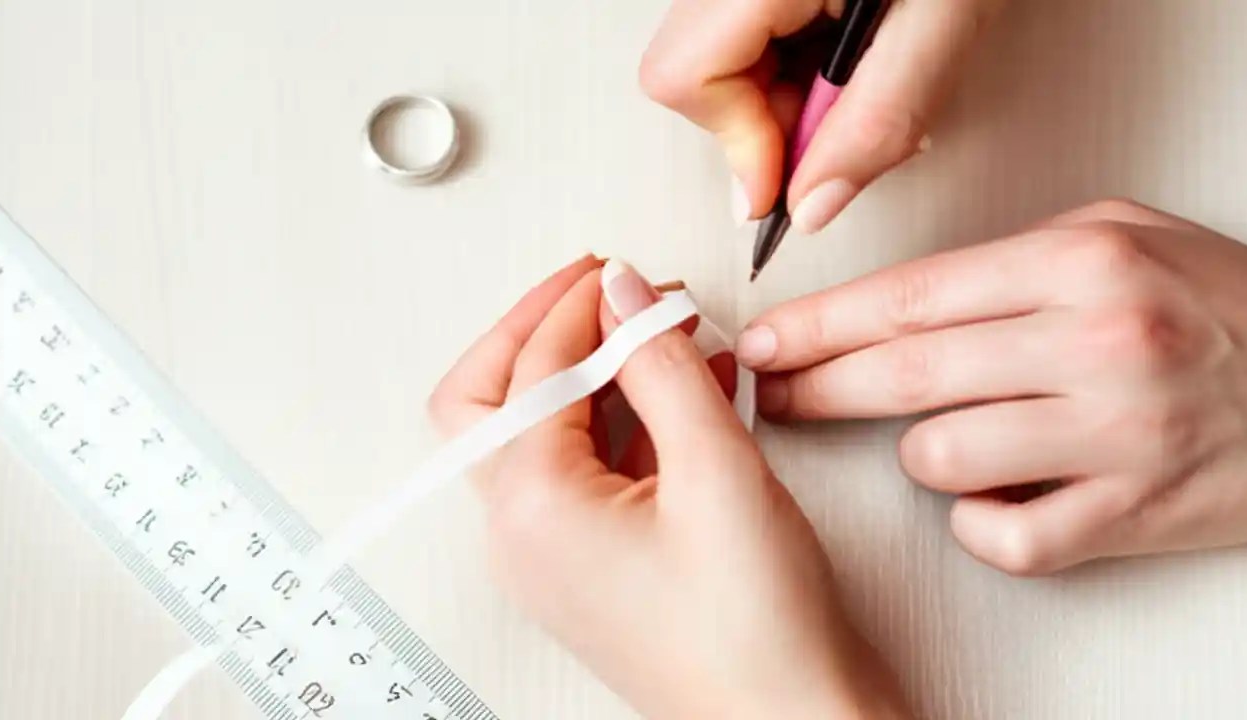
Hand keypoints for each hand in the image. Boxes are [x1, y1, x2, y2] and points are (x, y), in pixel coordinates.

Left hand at [429, 257, 909, 718]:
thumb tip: (624, 293)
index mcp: (532, 508)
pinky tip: (684, 393)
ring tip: (660, 333)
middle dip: (545, 332)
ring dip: (593, 373)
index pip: (535, 369)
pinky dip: (623, 422)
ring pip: (541, 432)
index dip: (587, 307)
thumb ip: (660, 365)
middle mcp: (523, 534)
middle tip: (602, 289)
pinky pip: (586, 472)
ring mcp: (553, 554)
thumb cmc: (753, 634)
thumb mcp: (716, 471)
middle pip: (493, 399)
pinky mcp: (592, 565)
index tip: (636, 275)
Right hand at [640, 0, 1006, 231]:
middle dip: (764, 123)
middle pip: (692, 73)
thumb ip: (877, 120)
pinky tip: (846, 54)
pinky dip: (794, 68)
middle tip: (840, 120)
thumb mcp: (943, 23)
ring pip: (716, 61)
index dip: (739, 145)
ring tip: (858, 78)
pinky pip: (745, 38)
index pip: (687, 76)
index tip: (788, 188)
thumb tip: (811, 206)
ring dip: (784, 98)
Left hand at [736, 199, 1246, 575]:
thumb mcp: (1123, 237)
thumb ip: (1010, 259)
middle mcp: (1095, 346)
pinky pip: (1006, 537)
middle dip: (818, 389)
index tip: (764, 343)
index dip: (818, 325)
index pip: (906, 299)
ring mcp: (1116, 437)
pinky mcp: (1133, 515)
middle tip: (781, 397)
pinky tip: (995, 496)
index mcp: (1080, 266)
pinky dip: (980, 522)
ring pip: (940, 459)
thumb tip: (898, 302)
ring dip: (921, 454)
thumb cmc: (1226, 309)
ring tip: (944, 439)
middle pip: (902, 376)